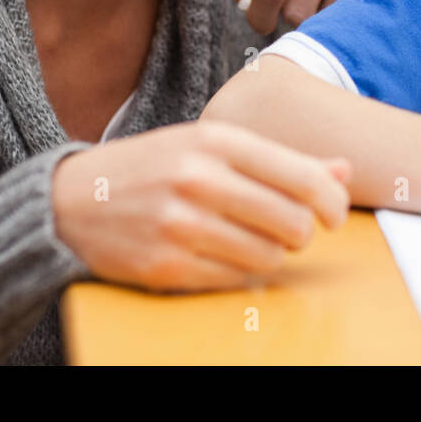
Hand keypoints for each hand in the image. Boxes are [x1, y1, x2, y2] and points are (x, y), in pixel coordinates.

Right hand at [52, 120, 351, 291]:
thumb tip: (345, 170)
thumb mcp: (214, 146)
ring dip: (271, 254)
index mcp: (217, 141)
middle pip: (293, 223)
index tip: (333, 214)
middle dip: (301, 232)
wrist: (75, 198)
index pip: (303, 177)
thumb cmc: (157, 166)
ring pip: (269, 256)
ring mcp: (180, 225)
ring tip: (251, 239)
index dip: (332, 203)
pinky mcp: (165, 266)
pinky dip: (240, 273)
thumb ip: (281, 159)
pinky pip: (234, 280)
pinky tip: (222, 255)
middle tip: (288, 229)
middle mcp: (199, 179)